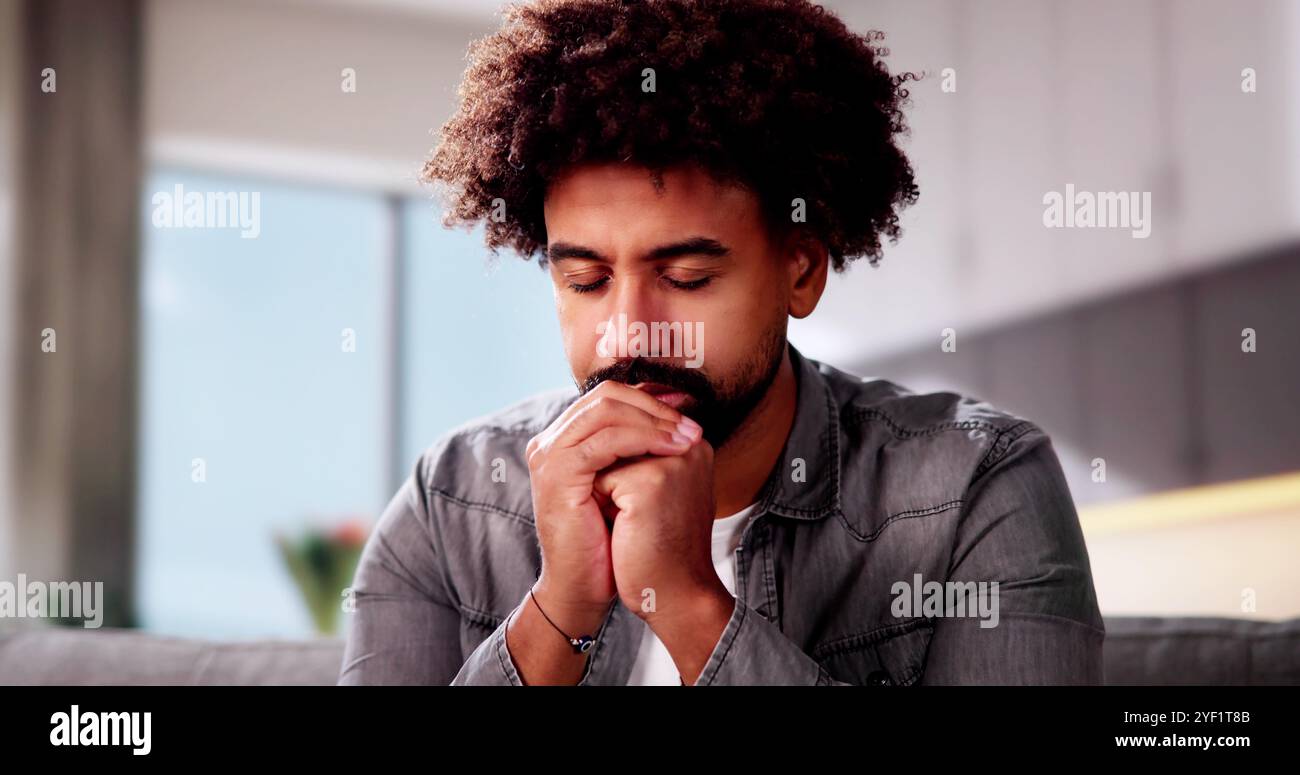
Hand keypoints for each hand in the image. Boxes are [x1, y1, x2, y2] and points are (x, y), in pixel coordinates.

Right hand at [525, 380, 702, 627]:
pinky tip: (671, 450)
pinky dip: (644, 439)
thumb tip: (676, 406)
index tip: (688, 413)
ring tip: (688, 437)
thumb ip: (638, 446)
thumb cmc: (608, 540)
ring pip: (607, 412)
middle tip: (690, 425)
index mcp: (563, 439)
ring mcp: (549, 455)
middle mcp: (550, 441)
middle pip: (606, 396)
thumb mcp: (625, 483)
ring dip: (655, 421)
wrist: (583, 586)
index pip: (608, 396)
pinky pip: (605, 440)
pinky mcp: (557, 473)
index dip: (651, 400)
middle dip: (654, 407)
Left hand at [596, 437, 723, 621]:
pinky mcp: (651, 482)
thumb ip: (645, 457)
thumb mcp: (661, 492)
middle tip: (633, 515)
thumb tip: (606, 434)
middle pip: (617, 436)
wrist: (674, 594)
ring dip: (604, 488)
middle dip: (610, 474)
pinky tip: (625, 529)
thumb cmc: (663, 547)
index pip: (632, 428)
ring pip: (606, 456)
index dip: (620, 467)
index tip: (639, 504)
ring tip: (630, 520)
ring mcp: (671, 462)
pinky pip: (599, 477)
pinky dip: (600, 504)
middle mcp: (688, 446)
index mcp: (694, 446)